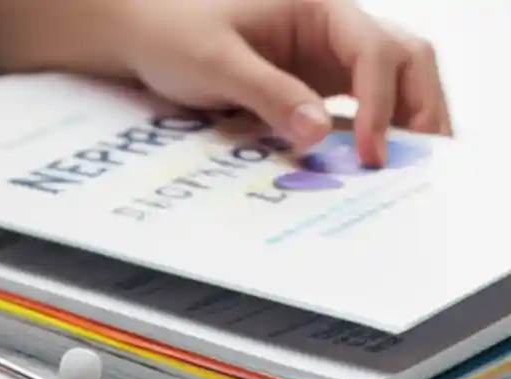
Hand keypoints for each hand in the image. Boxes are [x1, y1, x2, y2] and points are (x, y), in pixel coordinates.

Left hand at [108, 0, 450, 165]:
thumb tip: (319, 135)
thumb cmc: (175, 34)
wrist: (147, 35)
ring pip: (396, 81)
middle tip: (419, 163)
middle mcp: (335, 28)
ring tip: (408, 171)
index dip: (380, 103)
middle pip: (407, 59)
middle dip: (422, 108)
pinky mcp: (318, 84)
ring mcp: (329, 57)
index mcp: (319, 8)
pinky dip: (375, 131)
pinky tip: (370, 167)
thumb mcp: (215, 63)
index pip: (374, 51)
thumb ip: (267, 94)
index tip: (371, 152)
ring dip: (409, 121)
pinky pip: (363, 105)